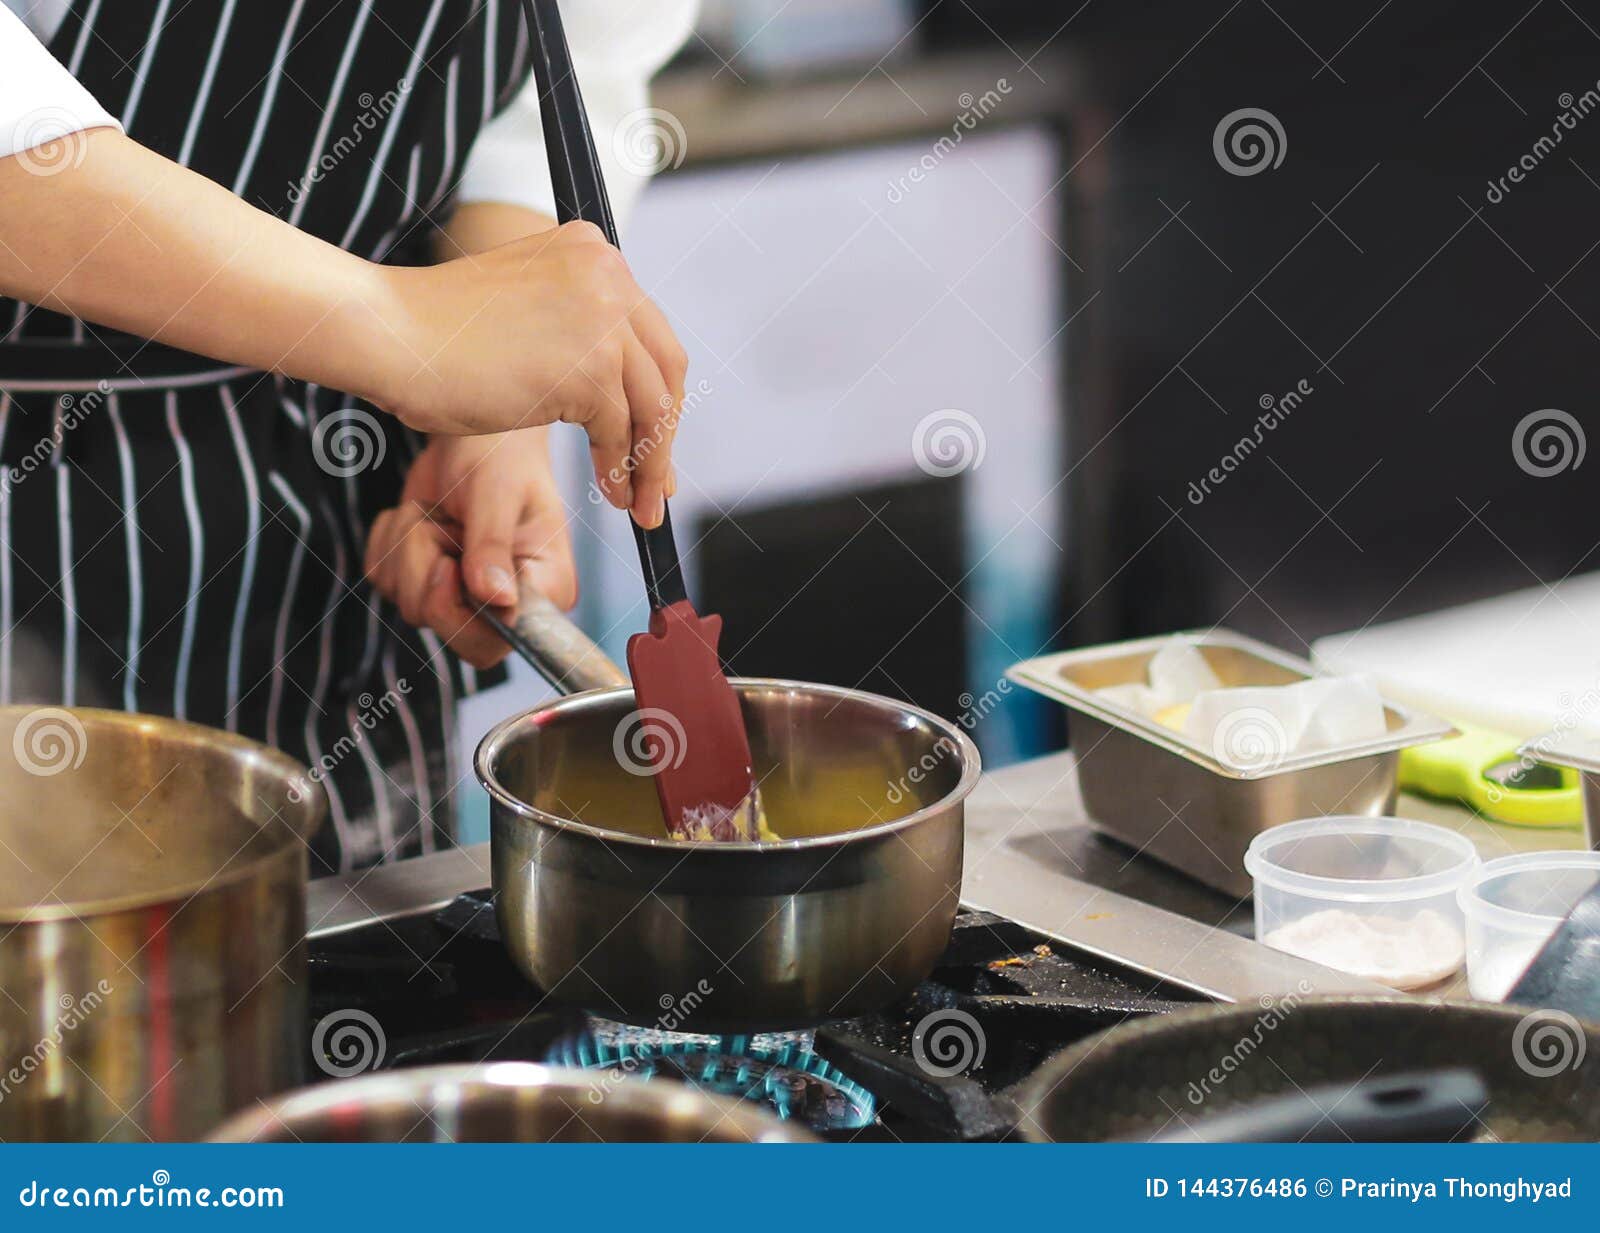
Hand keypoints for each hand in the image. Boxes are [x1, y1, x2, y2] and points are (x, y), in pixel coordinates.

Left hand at [363, 430, 575, 668]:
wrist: (473, 433)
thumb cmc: (500, 453)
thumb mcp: (498, 491)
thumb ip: (493, 545)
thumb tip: (496, 599)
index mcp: (544, 588)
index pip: (501, 639)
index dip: (461, 615)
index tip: (450, 563)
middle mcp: (508, 603)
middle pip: (449, 631)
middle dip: (425, 575)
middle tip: (437, 525)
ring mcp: (464, 596)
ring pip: (409, 605)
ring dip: (408, 550)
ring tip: (434, 512)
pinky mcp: (426, 581)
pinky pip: (384, 582)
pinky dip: (389, 544)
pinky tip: (418, 516)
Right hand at [374, 221, 685, 528]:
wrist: (388, 333)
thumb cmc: (437, 333)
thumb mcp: (525, 309)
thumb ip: (575, 330)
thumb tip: (623, 396)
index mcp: (593, 252)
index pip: (649, 332)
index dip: (658, 391)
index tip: (655, 435)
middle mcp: (608, 276)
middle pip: (665, 367)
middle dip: (663, 431)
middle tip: (659, 482)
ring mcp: (604, 320)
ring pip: (652, 405)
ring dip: (649, 462)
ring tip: (637, 502)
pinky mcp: (591, 369)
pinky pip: (620, 431)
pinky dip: (618, 469)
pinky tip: (611, 493)